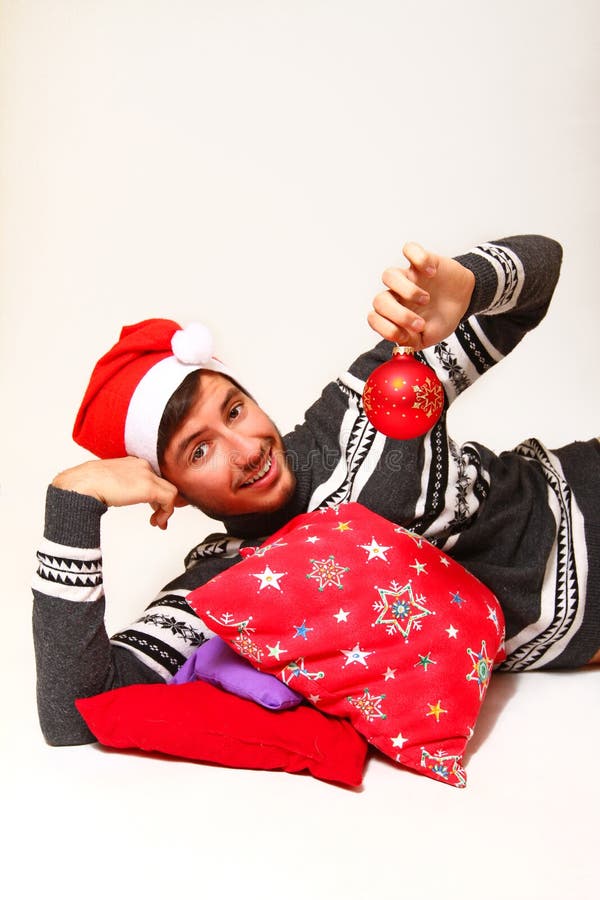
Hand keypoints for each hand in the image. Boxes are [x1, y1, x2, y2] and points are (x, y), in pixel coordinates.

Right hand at [52, 457, 187, 529]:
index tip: (153, 508)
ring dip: (166, 510)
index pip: (153, 478)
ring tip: (157, 522)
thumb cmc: (86, 484)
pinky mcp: (149, 487)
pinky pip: (170, 499)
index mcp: (132, 463)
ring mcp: (147, 475)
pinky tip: (156, 521)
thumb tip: (119, 496)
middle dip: (163, 504)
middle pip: (163, 484)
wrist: (82, 485)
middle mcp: (142, 466)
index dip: (156, 495)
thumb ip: (119, 486)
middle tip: (158, 518)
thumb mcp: (108, 482)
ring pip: (170, 491)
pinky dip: (166, 512)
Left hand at [368, 242, 475, 349]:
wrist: (463, 298)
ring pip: (388, 275)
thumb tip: (399, 341)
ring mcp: (408, 277)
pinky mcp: (421, 261)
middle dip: (398, 314)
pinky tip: (432, 272)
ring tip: (426, 299)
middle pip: (379, 299)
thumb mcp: (429, 337)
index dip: (386, 328)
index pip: (374, 318)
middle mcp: (396, 295)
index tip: (409, 334)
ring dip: (407, 290)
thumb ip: (412, 342)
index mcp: (394, 315)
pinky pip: (409, 250)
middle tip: (420, 323)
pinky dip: (420, 260)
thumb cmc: (442, 317)